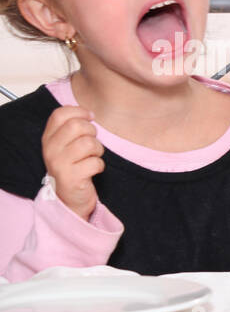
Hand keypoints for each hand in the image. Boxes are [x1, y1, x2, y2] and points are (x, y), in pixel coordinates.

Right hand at [41, 106, 103, 220]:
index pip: (60, 114)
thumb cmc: (72, 168)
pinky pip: (95, 162)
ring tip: (93, 157)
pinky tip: (93, 170)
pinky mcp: (71, 177)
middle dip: (92, 132)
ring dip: (98, 150)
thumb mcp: (66, 146)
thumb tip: (88, 112)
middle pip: (77, 126)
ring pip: (88, 143)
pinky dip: (99, 166)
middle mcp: (50, 150)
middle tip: (92, 144)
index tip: (90, 117)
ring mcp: (59, 164)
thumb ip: (72, 129)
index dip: (79, 112)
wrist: (69, 199)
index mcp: (48, 138)